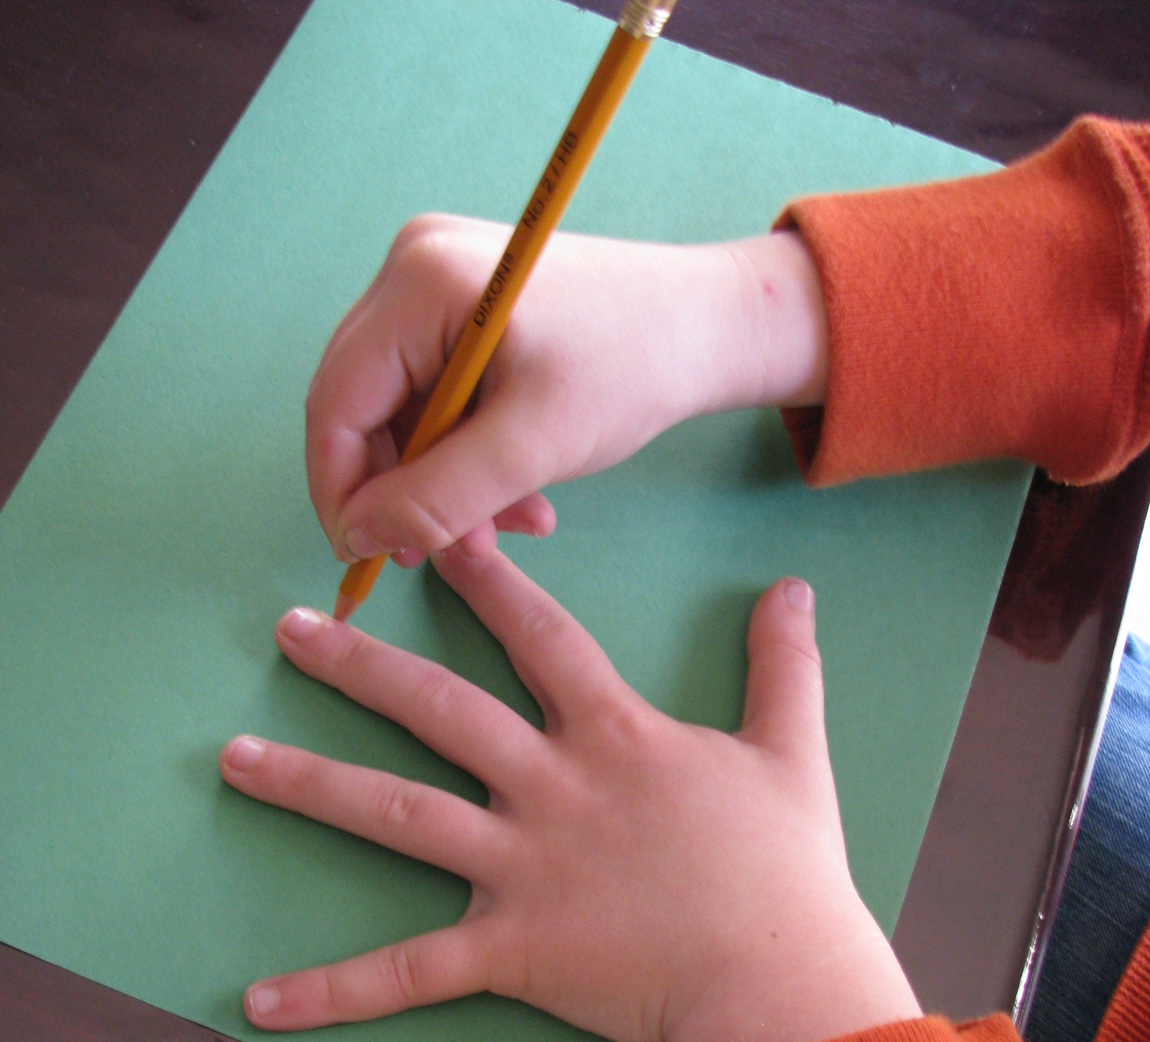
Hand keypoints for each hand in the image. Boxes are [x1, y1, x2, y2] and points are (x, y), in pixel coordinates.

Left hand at [219, 542, 916, 1041]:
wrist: (777, 978)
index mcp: (614, 736)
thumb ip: (782, 666)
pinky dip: (335, 991)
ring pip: (396, 815)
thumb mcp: (792, 753)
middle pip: (438, 710)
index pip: (539, 638)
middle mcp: (551, 788)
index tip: (433, 539)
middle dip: (360, 663)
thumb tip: (795, 588)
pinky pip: (408, 971)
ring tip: (233, 759)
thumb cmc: (785, 870)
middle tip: (288, 628)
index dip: (486, 583)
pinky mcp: (509, 950)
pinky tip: (261, 999)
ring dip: (310, 784)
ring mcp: (522, 868)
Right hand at [306, 217, 827, 566]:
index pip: (335, 402)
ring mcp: (435, 282)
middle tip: (443, 550)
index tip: (364, 557)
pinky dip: (467, 454)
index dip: (339, 490)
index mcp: (420, 281)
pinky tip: (519, 493)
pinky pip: (436, 396)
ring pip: (402, 411)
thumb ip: (436, 497)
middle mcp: (413, 266)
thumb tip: (357, 538)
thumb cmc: (632, 368)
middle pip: (362, 406)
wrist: (705, 326)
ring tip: (511, 524)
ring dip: (444, 481)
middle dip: (403, 489)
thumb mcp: (530, 448)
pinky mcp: (462, 306)